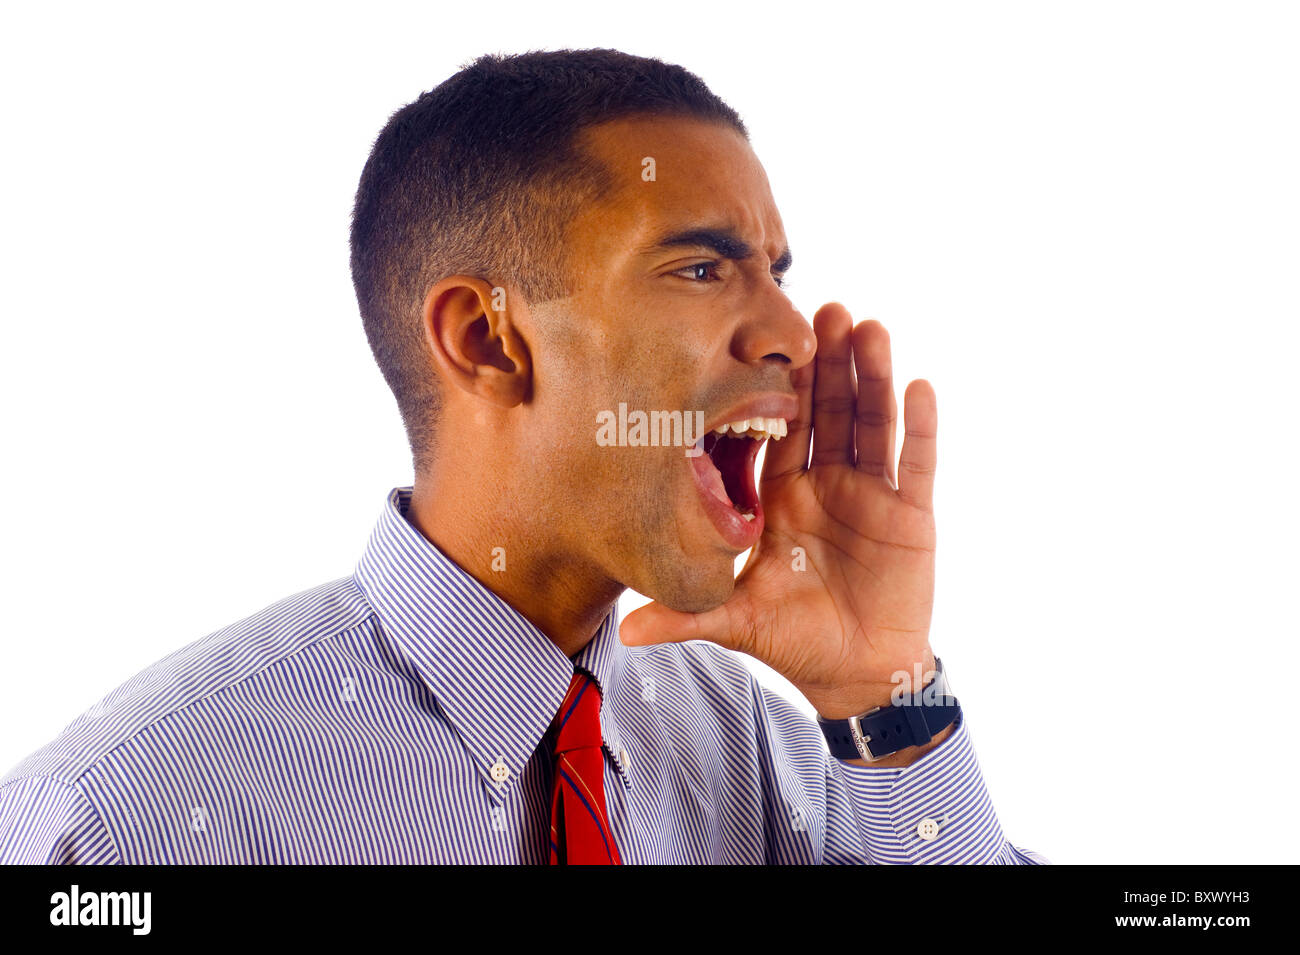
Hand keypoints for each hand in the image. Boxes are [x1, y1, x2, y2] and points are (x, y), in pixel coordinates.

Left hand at [619, 302, 938, 719]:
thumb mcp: (736, 621)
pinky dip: (919, 427)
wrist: (856, 675)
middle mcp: (827, 484)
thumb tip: (624, 633)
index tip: (771, 344)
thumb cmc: (794, 640)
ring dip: (872, 378)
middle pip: (828, 412)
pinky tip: (919, 385)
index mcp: (782, 496)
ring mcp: (871, 495)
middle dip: (828, 363)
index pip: (780, 429)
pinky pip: (917, 464)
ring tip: (870, 329)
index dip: (780, 388)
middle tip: (823, 310)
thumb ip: (686, 617)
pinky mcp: (911, 515)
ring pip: (872, 425)